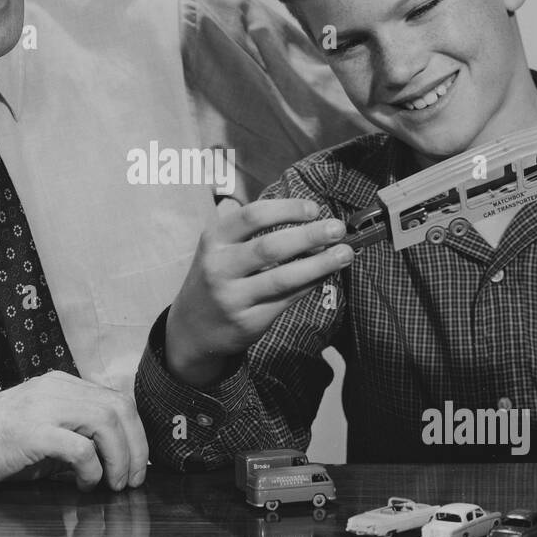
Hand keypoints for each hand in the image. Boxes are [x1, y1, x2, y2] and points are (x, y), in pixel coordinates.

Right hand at [0, 371, 147, 491]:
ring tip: (114, 484)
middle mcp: (56, 388)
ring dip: (120, 458)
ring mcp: (43, 407)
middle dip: (136, 447)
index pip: (117, 400)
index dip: (136, 433)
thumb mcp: (43, 435)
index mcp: (61, 386)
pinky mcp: (31, 432)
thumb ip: (78, 439)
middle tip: (133, 480)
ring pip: (106, 422)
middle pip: (119, 407)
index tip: (138, 464)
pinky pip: (80, 447)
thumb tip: (115, 464)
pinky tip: (85, 484)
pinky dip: (92, 469)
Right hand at [164, 198, 352, 387]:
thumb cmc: (216, 277)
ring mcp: (233, 297)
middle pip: (270, 247)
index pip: (253, 216)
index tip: (314, 208)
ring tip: (345, 253)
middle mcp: (219, 268)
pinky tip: (326, 273)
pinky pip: (287, 300)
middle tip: (338, 228)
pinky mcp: (248, 322)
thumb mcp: (218, 247)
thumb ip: (249, 228)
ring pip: (283, 278)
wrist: (192, 329)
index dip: (287, 209)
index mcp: (213, 240)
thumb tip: (302, 213)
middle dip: (309, 235)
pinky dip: (311, 284)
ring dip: (319, 264)